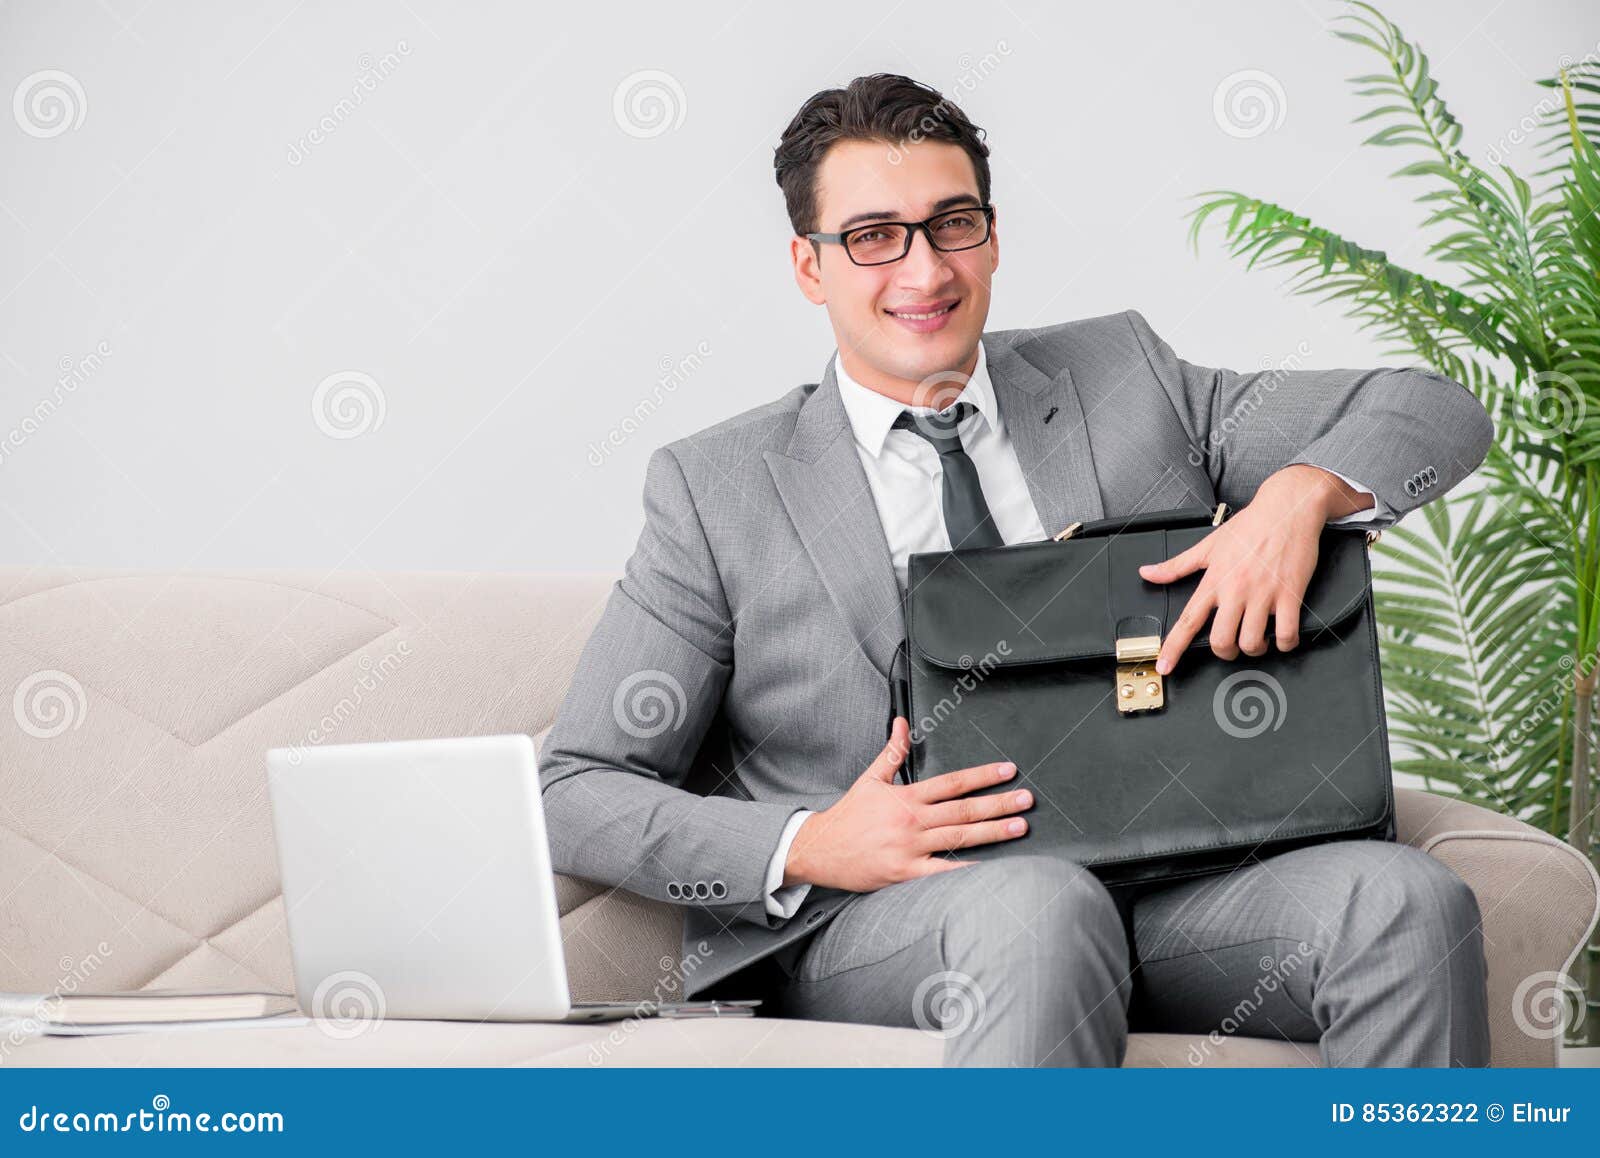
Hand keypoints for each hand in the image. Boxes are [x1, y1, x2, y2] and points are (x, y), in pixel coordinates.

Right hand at [783, 717, 1031, 891]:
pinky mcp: (907, 873)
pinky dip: (968, 869)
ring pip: (959, 837)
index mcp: (906, 797)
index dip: (982, 775)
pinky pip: (943, 872)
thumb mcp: (869, 779)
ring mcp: (910, 848)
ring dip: (993, 831)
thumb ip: (891, 751)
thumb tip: (901, 723)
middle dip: (998, 803)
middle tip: (1026, 799)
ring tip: (1019, 826)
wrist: (820, 850)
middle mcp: (911, 821)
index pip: (952, 783)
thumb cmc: (848, 817)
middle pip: (963, 809)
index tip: (1007, 771)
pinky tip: (991, 866)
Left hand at [1137, 466, 1364, 674]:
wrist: (1287, 508)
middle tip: (1230, 646)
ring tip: (1256, 640)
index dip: (1173, 647)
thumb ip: (1176, 566)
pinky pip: (1286, 634)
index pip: (1187, 620)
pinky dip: (1284, 644)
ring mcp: (1264, 594)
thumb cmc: (1249, 526)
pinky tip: (1282, 636)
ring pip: (1251, 642)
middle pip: (1221, 640)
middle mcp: (1236, 590)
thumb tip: (1147, 573)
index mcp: (1214, 580)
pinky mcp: (1290, 594)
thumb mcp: (1207, 546)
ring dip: (1254, 649)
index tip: (1164, 666)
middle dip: (1224, 652)